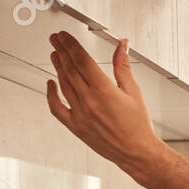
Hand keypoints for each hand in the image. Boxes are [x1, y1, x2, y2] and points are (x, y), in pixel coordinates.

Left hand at [46, 32, 168, 181]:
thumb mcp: (133, 91)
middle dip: (61, 51)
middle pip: (70, 69)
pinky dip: (51, 95)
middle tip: (56, 39)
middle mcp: (89, 101)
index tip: (64, 36)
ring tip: (55, 54)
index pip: (81, 60)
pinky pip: (57, 108)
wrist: (136, 152)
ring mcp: (80, 114)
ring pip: (63, 84)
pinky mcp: (76, 126)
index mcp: (104, 90)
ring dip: (57, 67)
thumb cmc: (138, 126)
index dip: (70, 45)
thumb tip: (121, 46)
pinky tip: (50, 84)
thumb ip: (123, 66)